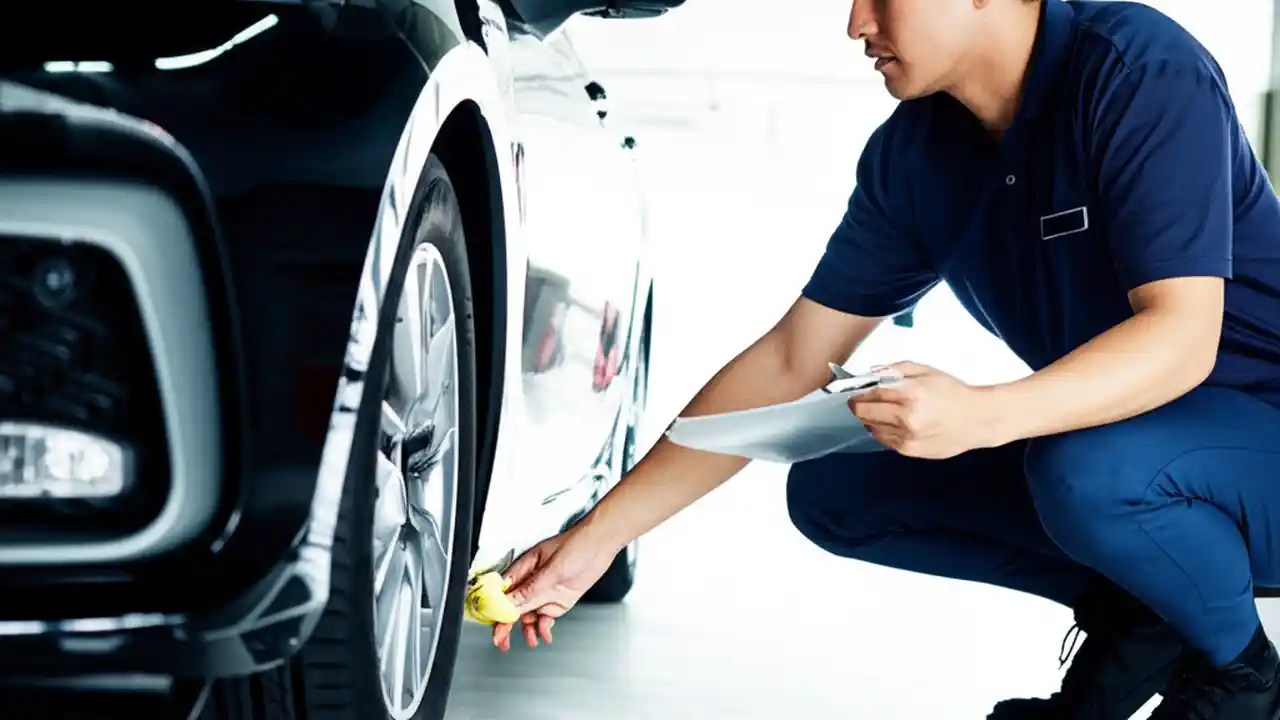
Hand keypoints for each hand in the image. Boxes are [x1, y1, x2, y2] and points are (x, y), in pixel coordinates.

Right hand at [490, 525, 620, 651]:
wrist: (602, 545)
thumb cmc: (578, 545)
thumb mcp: (552, 570)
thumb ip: (530, 590)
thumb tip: (508, 604)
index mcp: (524, 568)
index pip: (503, 592)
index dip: (496, 610)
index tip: (494, 627)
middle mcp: (532, 581)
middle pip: (513, 606)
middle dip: (506, 625)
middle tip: (502, 642)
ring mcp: (545, 592)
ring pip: (528, 615)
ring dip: (527, 629)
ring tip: (531, 640)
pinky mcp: (558, 600)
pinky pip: (545, 617)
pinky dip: (543, 628)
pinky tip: (545, 635)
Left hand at [849, 361, 1001, 458]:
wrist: (977, 420)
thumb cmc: (953, 392)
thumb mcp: (927, 371)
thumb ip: (898, 369)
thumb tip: (872, 372)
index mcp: (911, 393)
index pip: (871, 392)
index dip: (859, 391)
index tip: (855, 390)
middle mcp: (906, 417)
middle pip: (864, 412)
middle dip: (859, 405)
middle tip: (861, 401)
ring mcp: (907, 436)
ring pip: (872, 427)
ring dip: (871, 419)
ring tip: (884, 412)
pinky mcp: (909, 450)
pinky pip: (884, 440)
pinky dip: (883, 431)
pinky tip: (894, 423)